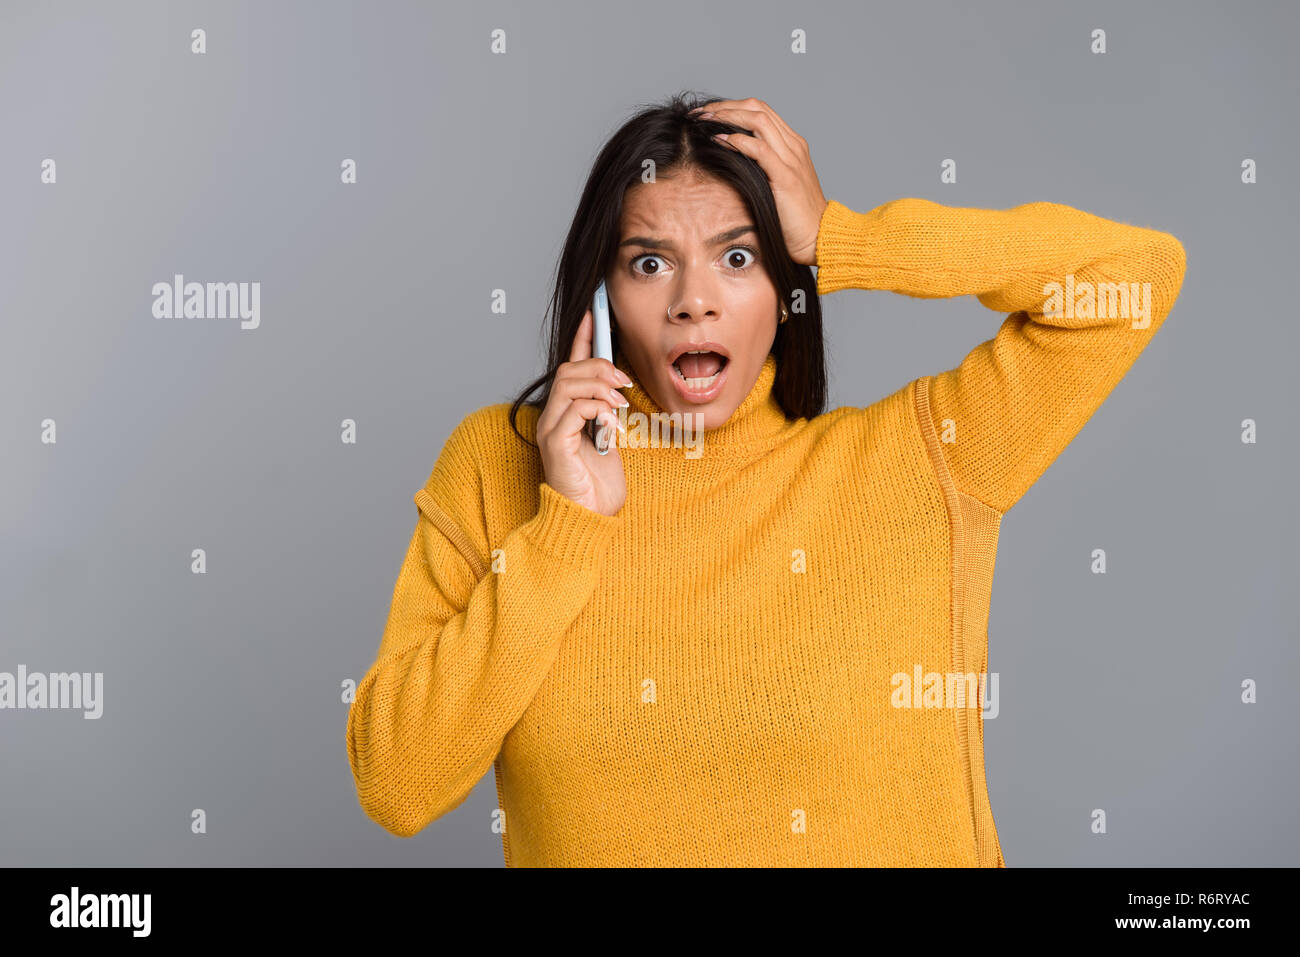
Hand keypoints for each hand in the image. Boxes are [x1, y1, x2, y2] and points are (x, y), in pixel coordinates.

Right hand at [535, 307, 628, 516]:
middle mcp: (552, 418)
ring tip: (620, 405)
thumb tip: (619, 386)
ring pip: (569, 386)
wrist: (590, 519)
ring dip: (601, 388)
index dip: (581, 338)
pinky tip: (612, 427)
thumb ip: (608, 412)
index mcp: (566, 413)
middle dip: (599, 367)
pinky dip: (598, 411)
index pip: (569, 366)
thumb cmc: (599, 484)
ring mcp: (550, 431)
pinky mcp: (555, 446)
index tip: (594, 313)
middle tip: (625, 383)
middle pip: (568, 371)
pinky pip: (574, 411)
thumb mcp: (610, 438)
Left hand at [690, 98, 827, 265]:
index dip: (732, 106)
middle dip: (725, 106)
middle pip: (757, 108)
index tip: (708, 114)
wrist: (817, 236)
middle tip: (700, 113)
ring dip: (727, 116)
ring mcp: (792, 159)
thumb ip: (761, 167)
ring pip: (758, 120)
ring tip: (705, 121)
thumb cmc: (794, 217)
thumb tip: (732, 158)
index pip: (761, 110)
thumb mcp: (776, 183)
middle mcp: (793, 145)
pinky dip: (738, 140)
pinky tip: (720, 140)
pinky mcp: (786, 176)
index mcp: (792, 144)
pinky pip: (760, 148)